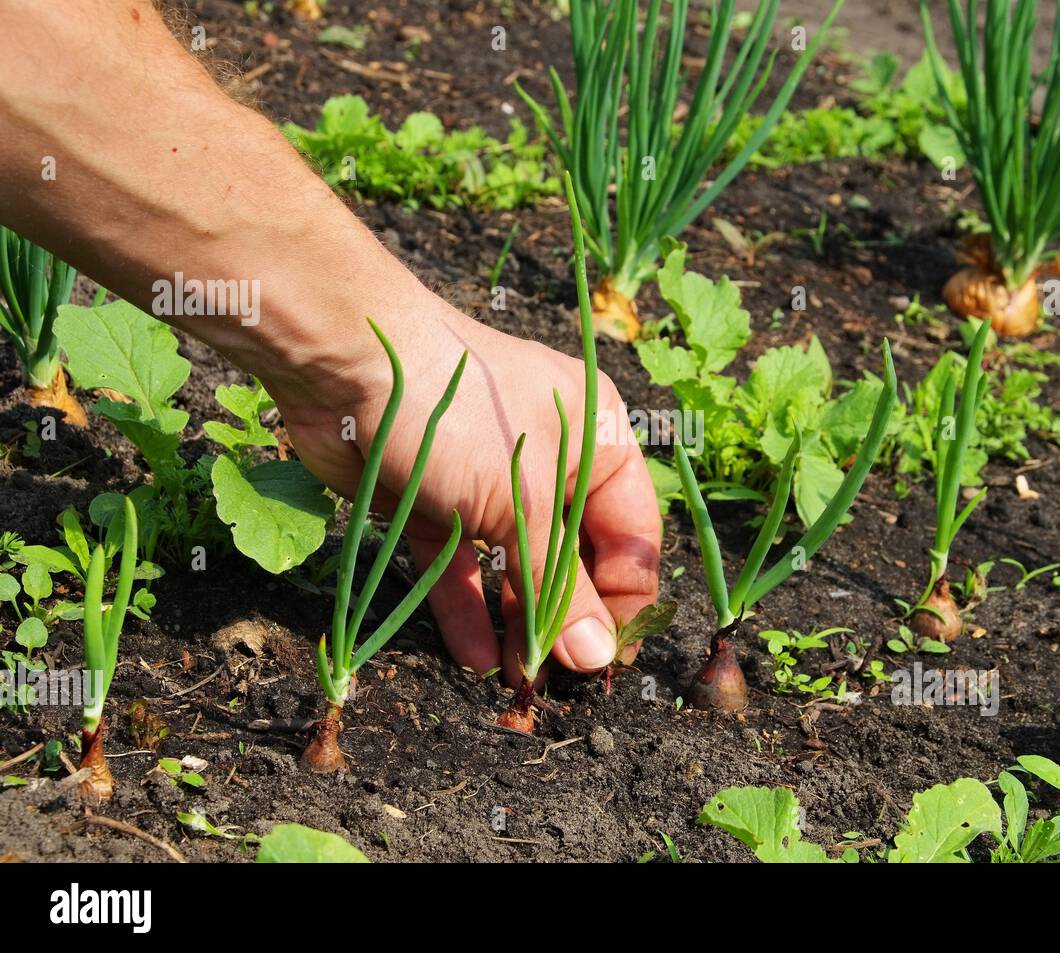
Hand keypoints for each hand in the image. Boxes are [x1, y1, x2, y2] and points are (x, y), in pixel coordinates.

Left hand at [271, 297, 661, 683]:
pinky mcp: (438, 501)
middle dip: (566, 619)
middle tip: (561, 683)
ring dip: (518, 622)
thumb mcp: (524, 502)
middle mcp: (553, 461)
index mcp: (599, 441)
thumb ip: (559, 585)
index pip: (631, 535)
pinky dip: (467, 606)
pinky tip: (472, 658)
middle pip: (573, 555)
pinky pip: (462, 563)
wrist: (350, 363)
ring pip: (516, 564)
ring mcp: (491, 481)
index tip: (612, 663)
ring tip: (517, 682)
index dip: (627, 601)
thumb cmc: (464, 417)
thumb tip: (596, 658)